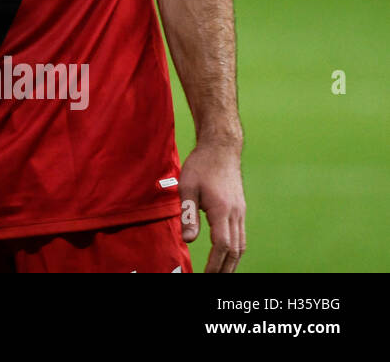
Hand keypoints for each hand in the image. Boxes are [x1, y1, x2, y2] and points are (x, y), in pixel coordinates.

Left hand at [179, 140, 245, 271]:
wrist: (221, 148)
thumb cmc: (201, 165)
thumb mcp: (187, 187)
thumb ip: (188, 215)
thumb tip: (189, 240)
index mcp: (222, 210)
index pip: (222, 245)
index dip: (214, 263)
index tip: (206, 274)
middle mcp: (235, 214)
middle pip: (234, 249)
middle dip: (225, 268)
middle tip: (213, 280)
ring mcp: (240, 212)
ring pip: (241, 244)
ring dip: (232, 261)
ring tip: (221, 274)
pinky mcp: (240, 209)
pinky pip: (240, 235)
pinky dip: (235, 249)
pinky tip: (227, 255)